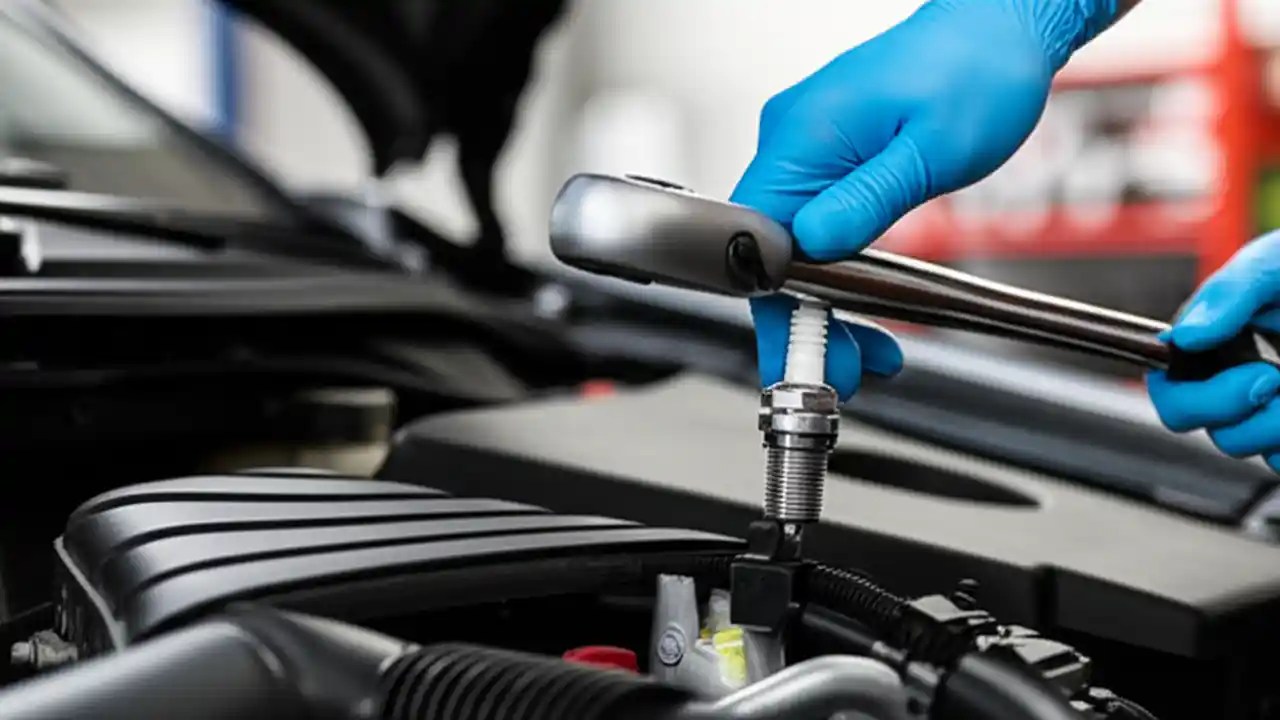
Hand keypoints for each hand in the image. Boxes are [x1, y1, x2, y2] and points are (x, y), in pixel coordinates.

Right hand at [733, 0, 1120, 398]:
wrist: (1000, 27)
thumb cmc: (978, 73)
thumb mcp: (931, 151)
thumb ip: (865, 202)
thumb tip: (815, 246)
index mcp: (802, 136)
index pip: (755, 242)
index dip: (780, 309)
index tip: (808, 358)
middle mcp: (790, 139)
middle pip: (768, 254)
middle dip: (807, 322)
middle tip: (851, 370)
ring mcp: (804, 148)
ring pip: (790, 247)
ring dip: (825, 302)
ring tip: (870, 348)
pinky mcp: (824, 155)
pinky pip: (810, 223)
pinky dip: (833, 269)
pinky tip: (862, 298)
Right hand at [1148, 231, 1279, 469]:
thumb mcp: (1277, 262)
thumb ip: (1229, 292)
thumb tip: (1186, 336)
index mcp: (1214, 339)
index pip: (1167, 383)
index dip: (1187, 391)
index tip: (1246, 371)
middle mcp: (1231, 376)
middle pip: (1191, 420)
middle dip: (1228, 405)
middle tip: (1273, 379)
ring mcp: (1265, 406)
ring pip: (1237, 442)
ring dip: (1272, 425)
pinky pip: (1278, 458)